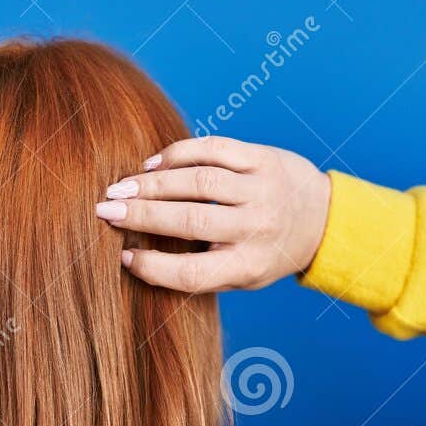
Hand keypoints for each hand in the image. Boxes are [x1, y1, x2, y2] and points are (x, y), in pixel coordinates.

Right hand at [94, 135, 330, 292]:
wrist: (322, 218)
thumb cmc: (266, 251)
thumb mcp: (241, 275)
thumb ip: (199, 268)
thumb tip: (136, 254)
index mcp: (248, 266)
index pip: (191, 273)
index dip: (152, 268)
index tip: (123, 257)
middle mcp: (257, 229)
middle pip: (189, 222)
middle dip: (141, 215)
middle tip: (104, 210)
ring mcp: (262, 190)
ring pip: (198, 182)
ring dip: (153, 183)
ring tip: (121, 187)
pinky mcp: (263, 159)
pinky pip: (214, 150)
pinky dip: (179, 154)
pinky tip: (153, 164)